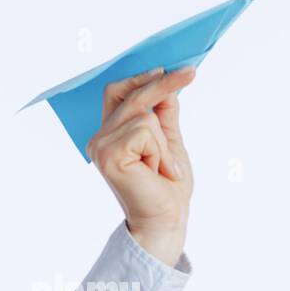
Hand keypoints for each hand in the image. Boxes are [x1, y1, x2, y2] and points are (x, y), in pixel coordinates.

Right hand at [85, 66, 195, 255]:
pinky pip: (145, 131)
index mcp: (109, 135)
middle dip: (162, 84)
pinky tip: (158, 172)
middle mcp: (99, 138)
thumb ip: (163, 113)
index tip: (168, 69)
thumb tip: (166, 82)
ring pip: (144, 116)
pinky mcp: (109, 155)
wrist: (165, 220)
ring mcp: (101, 146)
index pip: (118, 93)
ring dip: (164, 143)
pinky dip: (161, 152)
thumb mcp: (168, 141)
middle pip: (132, 96)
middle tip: (190, 73)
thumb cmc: (167, 188)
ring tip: (164, 168)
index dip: (141, 78)